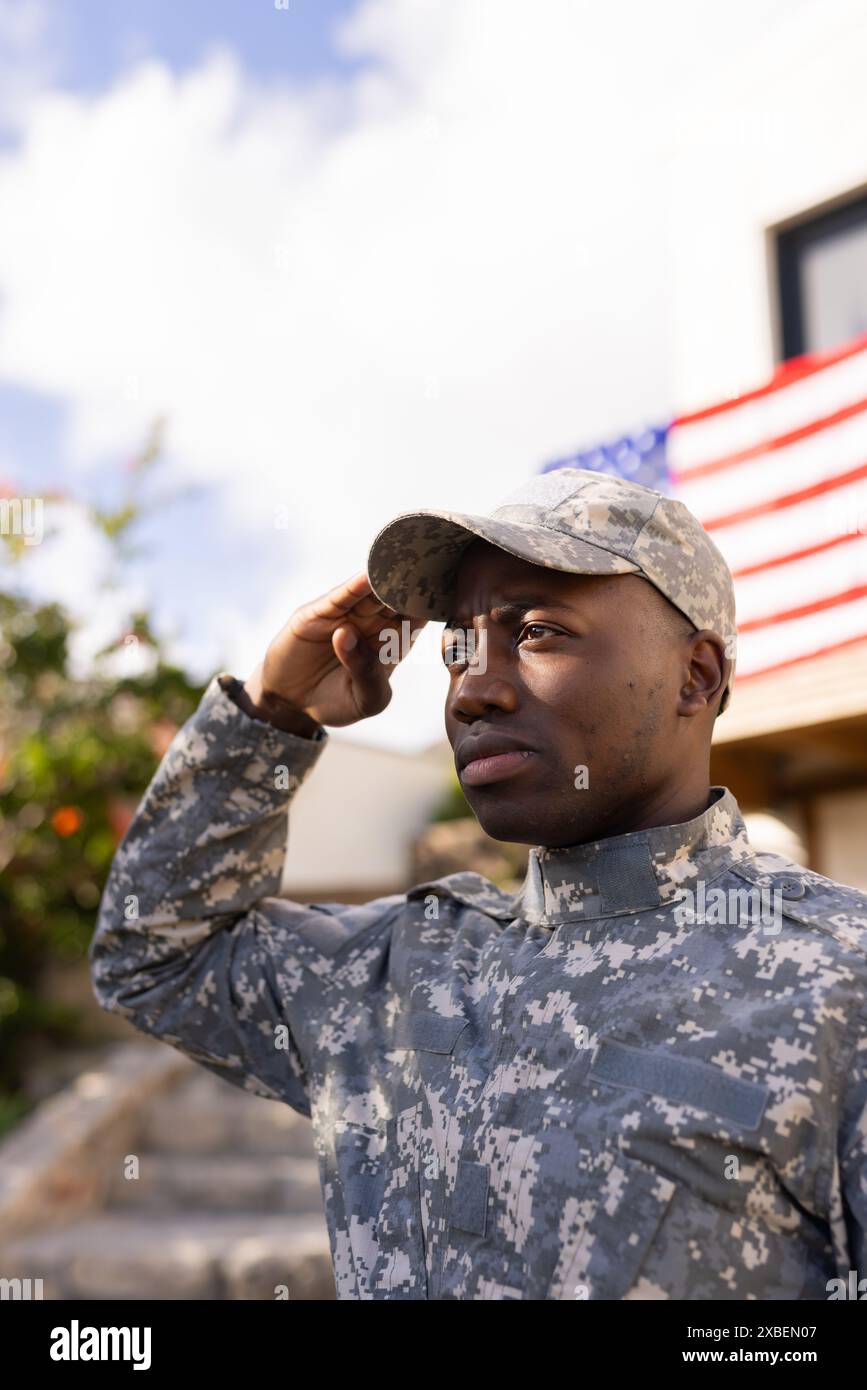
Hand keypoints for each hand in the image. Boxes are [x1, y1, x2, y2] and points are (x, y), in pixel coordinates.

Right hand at [242, 571, 426, 730]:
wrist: (291, 704)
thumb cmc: (335, 702)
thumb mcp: (364, 700)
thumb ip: (368, 675)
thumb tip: (348, 636)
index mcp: (393, 642)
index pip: (418, 616)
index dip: (432, 603)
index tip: (454, 587)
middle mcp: (372, 623)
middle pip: (398, 597)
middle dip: (414, 581)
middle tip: (435, 562)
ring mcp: (345, 615)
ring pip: (371, 592)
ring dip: (387, 578)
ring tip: (405, 563)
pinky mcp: (318, 614)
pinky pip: (339, 597)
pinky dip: (353, 586)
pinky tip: (368, 575)